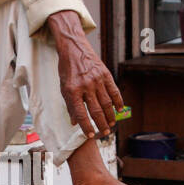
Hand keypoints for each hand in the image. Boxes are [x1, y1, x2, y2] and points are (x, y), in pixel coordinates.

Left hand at [46, 10, 123, 138]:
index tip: (90, 135)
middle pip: (96, 111)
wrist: (74, 49)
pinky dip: (118, 102)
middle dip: (101, 124)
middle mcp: (85, 86)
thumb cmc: (67, 70)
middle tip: (104, 133)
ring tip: (111, 124)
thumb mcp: (64, 88)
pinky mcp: (105, 74)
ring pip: (107, 103)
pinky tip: (119, 110)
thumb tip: (74, 123)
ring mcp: (97, 80)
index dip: (86, 126)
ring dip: (110, 116)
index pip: (81, 114)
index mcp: (72, 91)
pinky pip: (114, 91)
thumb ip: (70, 106)